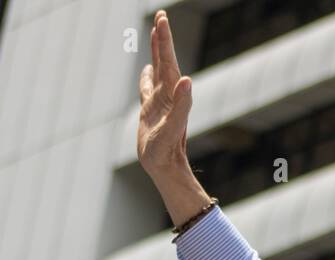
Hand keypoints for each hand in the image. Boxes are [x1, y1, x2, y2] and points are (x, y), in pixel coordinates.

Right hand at [137, 11, 211, 222]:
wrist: (165, 168)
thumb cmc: (167, 151)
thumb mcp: (174, 127)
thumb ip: (182, 104)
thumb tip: (186, 80)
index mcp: (173, 93)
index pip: (168, 60)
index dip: (165, 40)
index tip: (162, 19)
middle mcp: (168, 93)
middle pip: (164, 59)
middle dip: (162, 38)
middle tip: (161, 16)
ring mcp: (159, 101)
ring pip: (157, 69)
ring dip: (157, 51)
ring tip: (156, 32)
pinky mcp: (151, 110)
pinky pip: (148, 86)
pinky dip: (147, 74)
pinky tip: (147, 68)